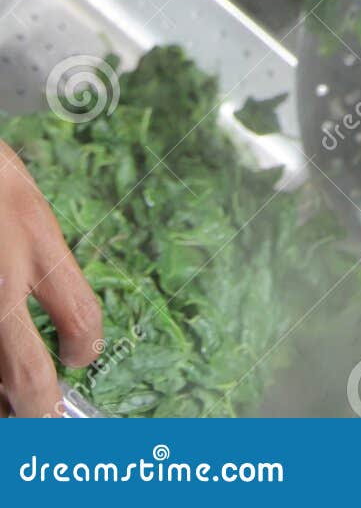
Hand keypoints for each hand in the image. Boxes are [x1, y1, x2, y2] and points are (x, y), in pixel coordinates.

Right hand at [0, 142, 101, 416]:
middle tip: (43, 414)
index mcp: (37, 245)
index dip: (86, 348)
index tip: (78, 358)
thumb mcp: (30, 213)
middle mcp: (2, 285)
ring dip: (3, 399)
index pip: (82, 318)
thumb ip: (43, 265)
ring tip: (9, 399)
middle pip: (29, 380)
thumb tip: (46, 322)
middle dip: (39, 409)